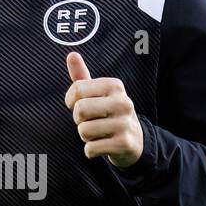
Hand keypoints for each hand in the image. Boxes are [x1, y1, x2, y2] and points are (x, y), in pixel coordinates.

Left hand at [64, 51, 143, 167]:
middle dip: (79, 120)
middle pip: (80, 110)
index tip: (79, 105)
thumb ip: (82, 76)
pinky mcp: (124, 143)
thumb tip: (71, 54)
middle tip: (90, 121)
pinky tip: (103, 145)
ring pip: (84, 131)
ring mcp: (125, 123)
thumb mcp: (97, 93)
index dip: (71, 101)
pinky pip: (91, 149)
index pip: (77, 90)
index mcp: (114, 86)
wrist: (134, 140)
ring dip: (86, 137)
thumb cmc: (108, 113)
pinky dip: (91, 150)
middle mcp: (123, 102)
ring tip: (99, 133)